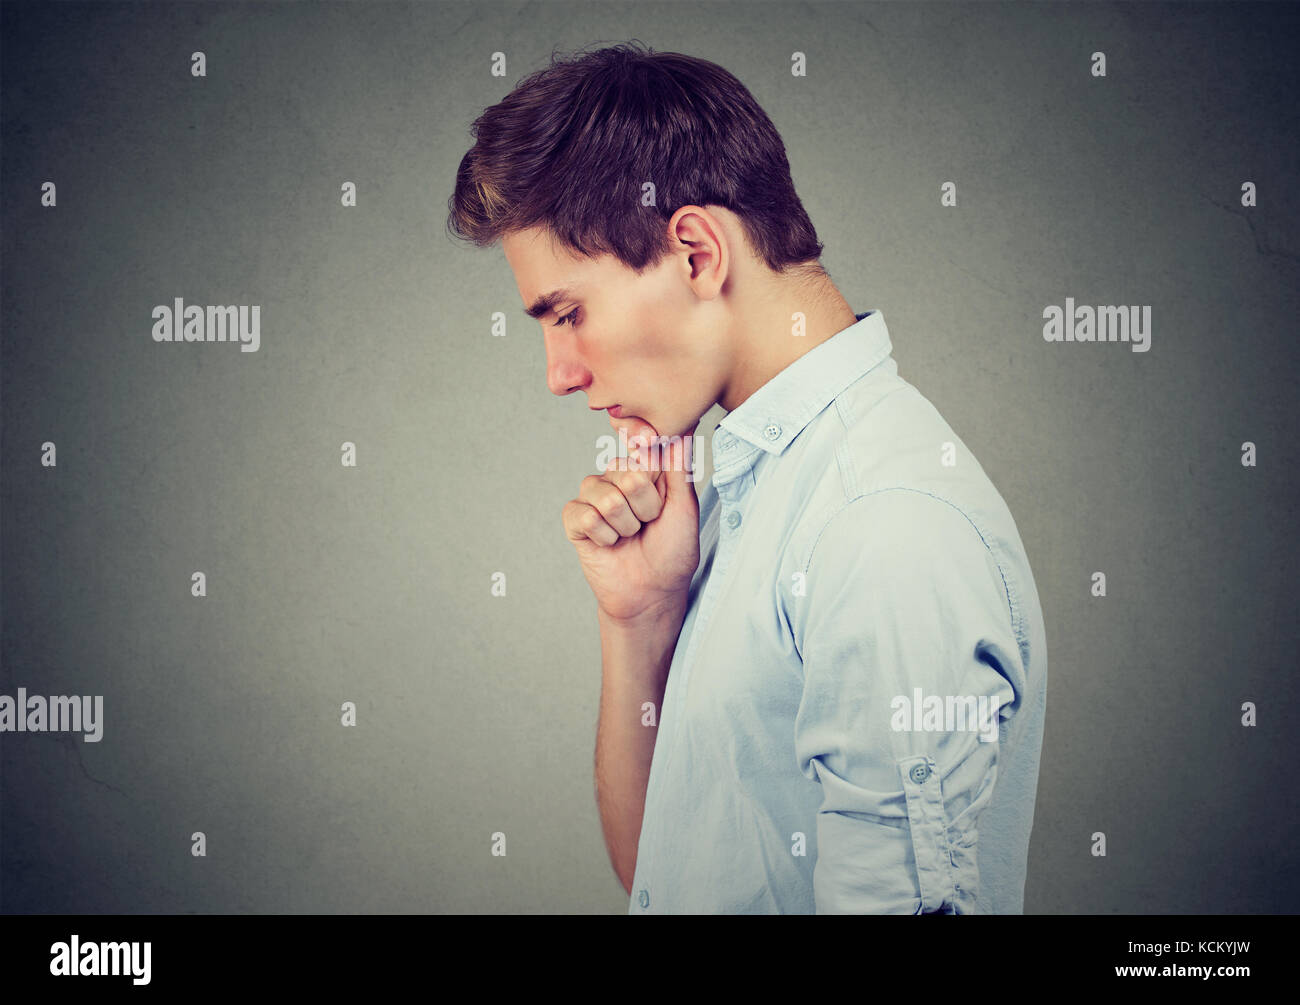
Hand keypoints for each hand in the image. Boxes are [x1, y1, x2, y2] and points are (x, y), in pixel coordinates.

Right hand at [561, 416, 700, 621]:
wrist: (653, 592)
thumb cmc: (672, 551)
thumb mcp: (685, 506)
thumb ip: (679, 465)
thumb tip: (683, 426)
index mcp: (644, 469)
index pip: (644, 447)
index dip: (654, 472)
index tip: (661, 493)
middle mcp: (616, 476)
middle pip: (629, 472)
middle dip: (646, 507)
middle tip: (648, 524)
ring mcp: (593, 496)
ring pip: (607, 497)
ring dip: (626, 526)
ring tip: (630, 536)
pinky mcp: (575, 519)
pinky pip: (587, 516)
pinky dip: (606, 537)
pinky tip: (610, 545)